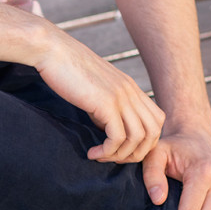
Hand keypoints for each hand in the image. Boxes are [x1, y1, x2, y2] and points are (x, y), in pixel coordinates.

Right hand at [32, 28, 164, 162]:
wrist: (53, 50)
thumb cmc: (68, 71)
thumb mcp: (95, 91)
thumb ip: (107, 108)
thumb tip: (108, 131)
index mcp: (131, 87)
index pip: (157, 120)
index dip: (144, 142)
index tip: (120, 149)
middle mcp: (131, 91)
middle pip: (154, 132)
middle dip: (137, 153)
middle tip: (113, 158)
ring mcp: (121, 96)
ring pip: (139, 138)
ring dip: (121, 155)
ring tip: (101, 157)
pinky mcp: (106, 102)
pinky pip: (118, 137)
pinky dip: (107, 152)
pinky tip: (92, 153)